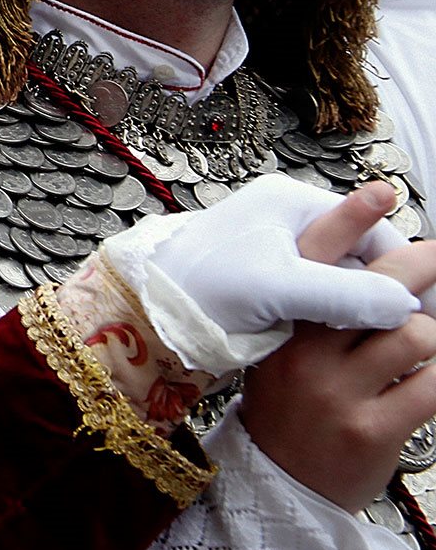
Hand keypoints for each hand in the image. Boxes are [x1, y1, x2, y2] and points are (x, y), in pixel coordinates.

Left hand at [106, 176, 423, 374]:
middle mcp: (284, 220)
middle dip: (384, 292)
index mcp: (291, 204)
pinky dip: (333, 318)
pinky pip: (315, 297)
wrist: (142, 309)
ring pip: (338, 280)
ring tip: (384, 343)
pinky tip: (346, 345)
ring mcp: (272, 250)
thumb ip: (347, 293)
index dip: (408, 275)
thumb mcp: (281, 288)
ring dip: (360, 308)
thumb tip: (407, 305)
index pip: (375, 234)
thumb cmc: (200, 288)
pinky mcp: (262, 281)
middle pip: (359, 256)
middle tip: (414, 333)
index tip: (429, 313)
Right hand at [241, 240, 435, 510]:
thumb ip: (322, 319)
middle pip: (378, 290)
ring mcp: (339, 394)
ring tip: (432, 337)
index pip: (311, 263)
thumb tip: (386, 276)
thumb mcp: (283, 357)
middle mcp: (307, 357)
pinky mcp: (373, 430)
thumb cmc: (289, 413)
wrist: (277, 485)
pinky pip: (433, 387)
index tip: (380, 192)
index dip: (347, 222)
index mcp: (282, 330)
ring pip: (415, 335)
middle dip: (425, 266)